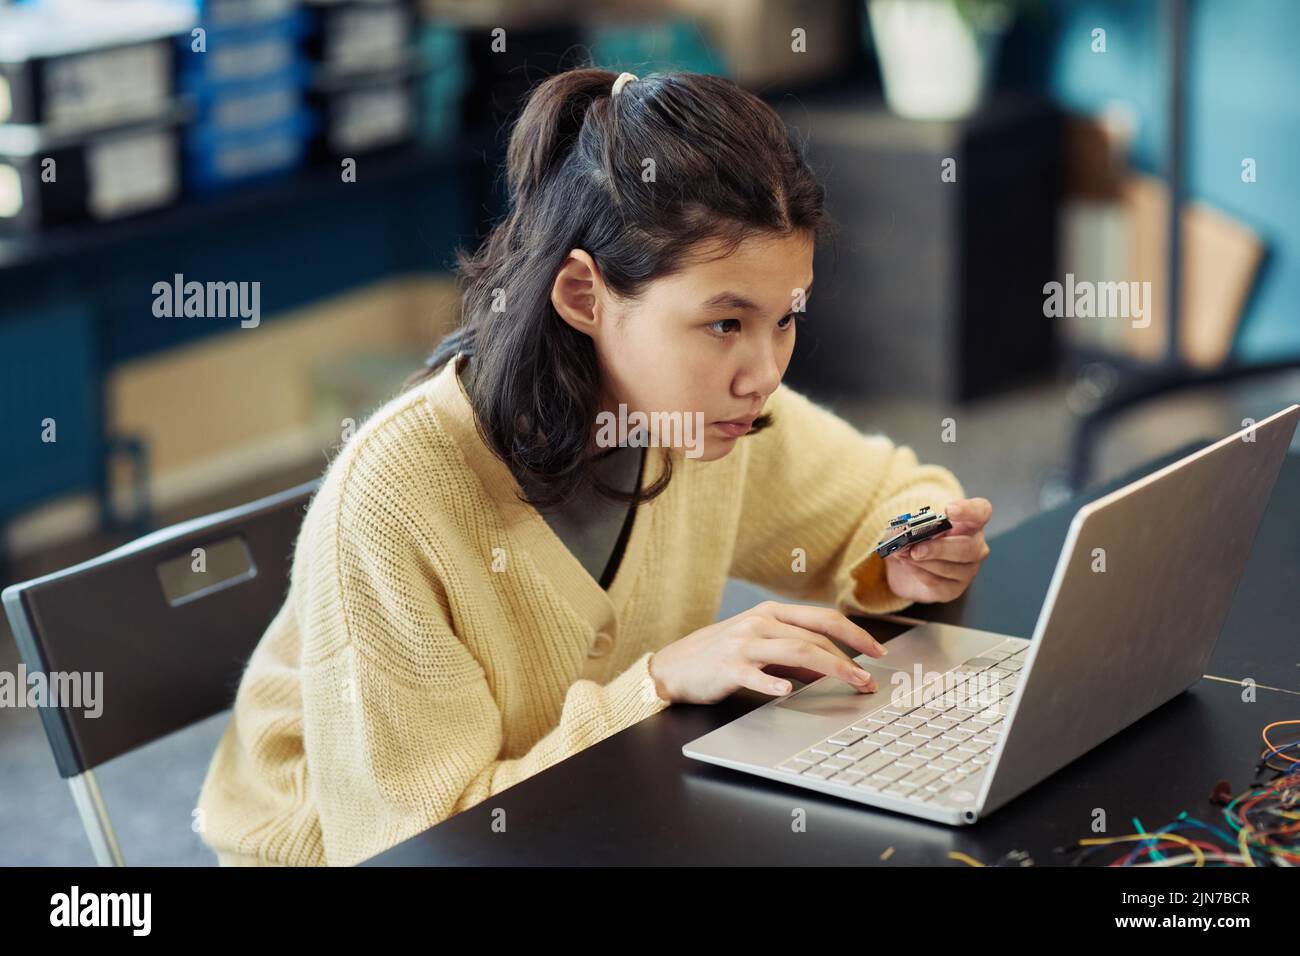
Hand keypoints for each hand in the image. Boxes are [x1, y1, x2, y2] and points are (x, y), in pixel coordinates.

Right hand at [647, 601, 887, 704]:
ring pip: (796, 651)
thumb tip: (831, 671)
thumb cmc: (721, 656)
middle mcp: (760, 623)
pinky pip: (755, 675)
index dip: (856, 634)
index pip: (823, 619)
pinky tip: (788, 691)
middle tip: (870, 680)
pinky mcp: (728, 667)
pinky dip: (773, 683)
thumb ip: (794, 655)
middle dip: (850, 658)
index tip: (878, 652)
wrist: (674, 667)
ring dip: (831, 668)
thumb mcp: (761, 648)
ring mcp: (744, 644)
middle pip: (816, 636)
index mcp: (771, 613)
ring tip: (852, 683)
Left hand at [883, 497, 991, 603]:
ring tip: (903, 554)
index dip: (968, 511)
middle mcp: (975, 547)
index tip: (949, 510)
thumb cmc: (916, 537)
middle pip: (966, 547)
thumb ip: (907, 524)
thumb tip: (900, 530)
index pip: (981, 512)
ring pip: (950, 568)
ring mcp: (968, 570)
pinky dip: (919, 573)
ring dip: (922, 561)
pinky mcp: (954, 589)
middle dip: (938, 548)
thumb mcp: (910, 525)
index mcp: (970, 522)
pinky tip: (908, 564)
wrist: (905, 564)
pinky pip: (938, 583)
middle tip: (916, 549)